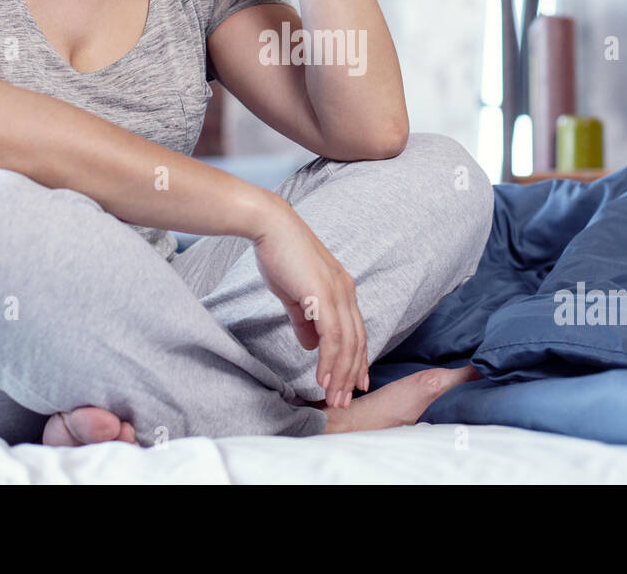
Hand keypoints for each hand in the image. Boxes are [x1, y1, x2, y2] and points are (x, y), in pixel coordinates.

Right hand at [250, 203, 368, 407]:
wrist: (269, 226)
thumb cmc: (279, 255)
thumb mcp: (294, 294)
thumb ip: (304, 320)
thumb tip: (311, 345)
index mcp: (342, 289)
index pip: (356, 332)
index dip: (356, 360)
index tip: (354, 384)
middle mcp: (346, 292)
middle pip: (357, 342)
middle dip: (351, 374)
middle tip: (345, 400)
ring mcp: (338, 292)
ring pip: (347, 343)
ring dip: (341, 374)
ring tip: (334, 398)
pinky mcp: (323, 294)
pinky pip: (333, 335)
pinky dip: (331, 360)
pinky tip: (323, 378)